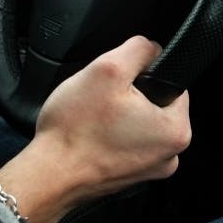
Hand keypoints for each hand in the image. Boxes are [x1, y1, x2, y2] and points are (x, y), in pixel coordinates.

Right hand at [0, 36, 190, 222]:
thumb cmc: (75, 131)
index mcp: (176, 130)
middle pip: (156, 103)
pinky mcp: (128, 175)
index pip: (173, 83)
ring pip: (138, 122)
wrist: (47, 175)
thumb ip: (139, 49)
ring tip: (95, 118)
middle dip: (130, 95)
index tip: (120, 83)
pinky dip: (110, 134)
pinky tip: (92, 134)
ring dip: (119, 114)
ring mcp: (149, 169)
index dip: (144, 73)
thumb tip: (152, 47)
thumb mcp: (108, 69)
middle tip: (102, 100)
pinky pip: (125, 142)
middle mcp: (169, 155)